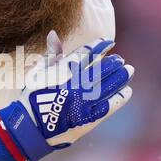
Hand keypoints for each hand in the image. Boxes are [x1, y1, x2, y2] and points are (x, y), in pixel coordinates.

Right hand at [0, 32, 134, 160]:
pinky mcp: (89, 118)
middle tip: (120, 60)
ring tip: (128, 70)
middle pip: (102, 68)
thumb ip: (52, 54)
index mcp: (64, 72)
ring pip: (109, 85)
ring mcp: (84, 101)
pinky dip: (120, 97)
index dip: (100, 46)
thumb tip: (54, 33)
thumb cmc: (33, 97)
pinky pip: (110, 105)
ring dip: (121, 76)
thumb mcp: (39, 72)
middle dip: (113, 62)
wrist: (31, 127)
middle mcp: (76, 85)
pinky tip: (127, 90)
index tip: (109, 42)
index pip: (87, 54)